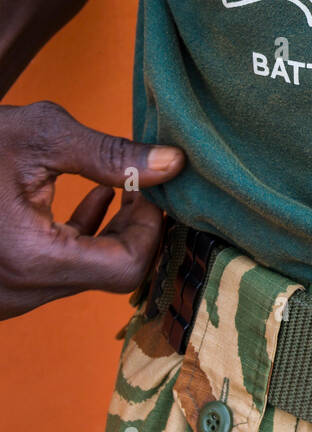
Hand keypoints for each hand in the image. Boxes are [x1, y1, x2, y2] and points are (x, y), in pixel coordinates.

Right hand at [0, 100, 184, 319]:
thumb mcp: (40, 135)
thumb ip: (110, 153)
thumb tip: (174, 163)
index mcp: (30, 259)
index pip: (126, 269)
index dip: (150, 228)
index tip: (149, 188)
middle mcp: (19, 292)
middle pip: (110, 275)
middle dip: (136, 227)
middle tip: (143, 182)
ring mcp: (8, 296)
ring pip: (88, 275)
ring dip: (112, 232)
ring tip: (119, 185)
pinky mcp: (5, 286)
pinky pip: (62, 273)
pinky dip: (86, 239)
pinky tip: (97, 198)